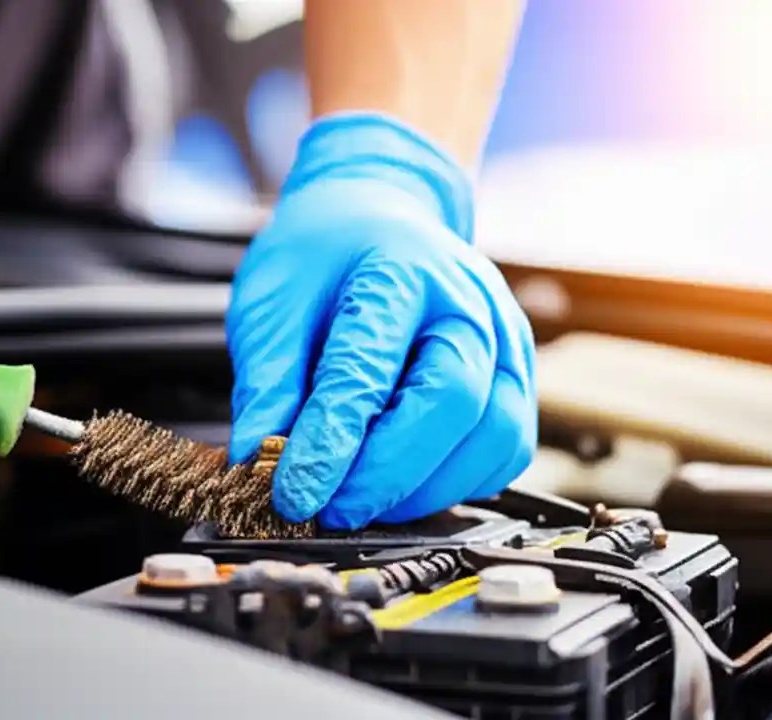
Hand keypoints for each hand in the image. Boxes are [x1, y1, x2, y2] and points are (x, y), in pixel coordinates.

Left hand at [226, 113, 535, 529]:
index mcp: (399, 269)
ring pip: (495, 436)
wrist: (379, 217)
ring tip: (360, 500)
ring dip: (425, 489)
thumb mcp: (271, 304)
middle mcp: (469, 302)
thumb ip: (266, 383)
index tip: (292, 492)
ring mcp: (505, 339)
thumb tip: (254, 461)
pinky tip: (402, 484)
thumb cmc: (325, 258)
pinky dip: (456, 484)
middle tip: (328, 508)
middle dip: (387, 473)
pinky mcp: (517, 378)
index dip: (331, 441)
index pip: (370, 368)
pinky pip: (506, 451)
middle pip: (455, 402)